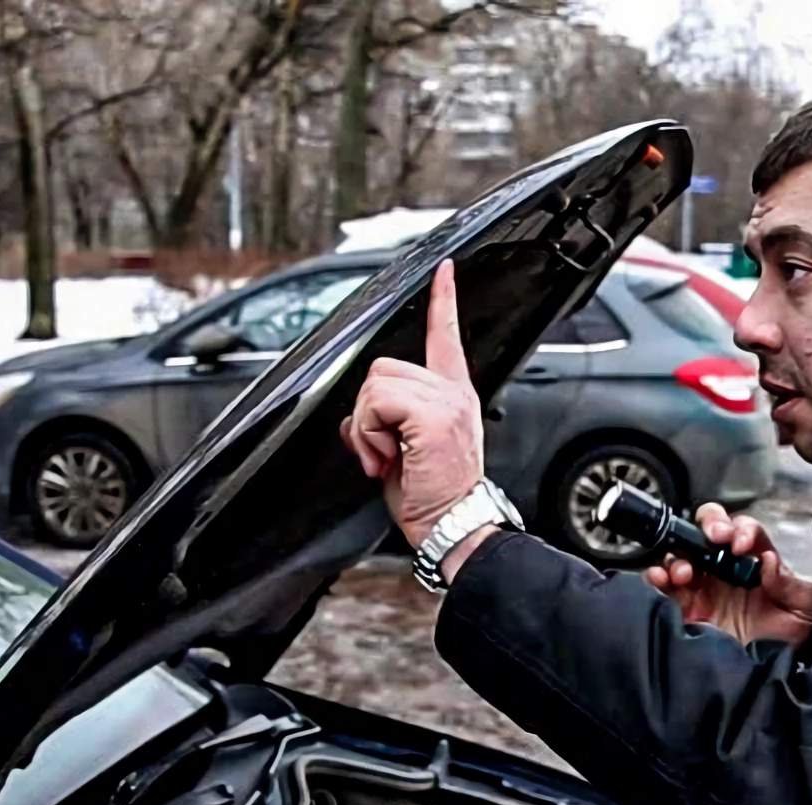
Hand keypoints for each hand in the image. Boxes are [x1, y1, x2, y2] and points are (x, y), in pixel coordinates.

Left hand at [340, 259, 485, 547]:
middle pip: (383, 366)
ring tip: (385, 458)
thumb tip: (355, 421)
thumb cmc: (434, 499)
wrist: (455, 527)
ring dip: (366, 426)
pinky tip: (386, 460)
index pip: (447, 338)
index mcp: (453, 396)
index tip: (444, 271)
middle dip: (367, 412)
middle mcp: (453, 393)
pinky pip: (376, 404)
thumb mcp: (407, 452)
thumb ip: (387, 423)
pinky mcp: (432, 416)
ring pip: (375, 385)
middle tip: (380, 450)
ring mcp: (444, 402)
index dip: (444, 301)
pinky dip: (369, 434)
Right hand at [645, 504, 811, 647]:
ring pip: (680, 554)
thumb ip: (793, 583)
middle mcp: (723, 572)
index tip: (742, 545)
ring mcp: (699, 589)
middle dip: (709, 525)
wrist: (760, 682)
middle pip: (707, 530)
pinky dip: (655, 577)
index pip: (744, 531)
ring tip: (686, 573)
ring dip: (681, 556)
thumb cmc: (782, 645)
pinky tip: (663, 580)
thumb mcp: (802, 610)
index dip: (741, 530)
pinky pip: (659, 585)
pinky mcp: (679, 609)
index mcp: (753, 565)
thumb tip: (770, 561)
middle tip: (715, 538)